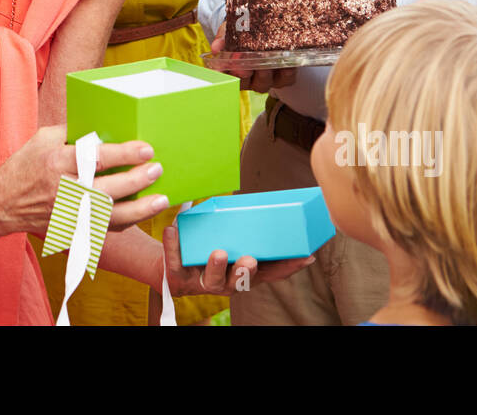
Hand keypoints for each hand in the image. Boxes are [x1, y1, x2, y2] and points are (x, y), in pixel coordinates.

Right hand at [0, 125, 169, 235]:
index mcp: (56, 162)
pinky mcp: (71, 230)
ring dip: (139, 210)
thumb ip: (74, 131)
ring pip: (109, 216)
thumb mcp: (43, 138)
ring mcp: (67, 214)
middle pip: (106, 189)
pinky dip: (126, 223)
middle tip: (157, 169)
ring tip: (161, 199)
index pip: (95, 158)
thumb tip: (106, 124)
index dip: (123, 154)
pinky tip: (142, 213)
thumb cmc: (25, 165)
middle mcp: (63, 191)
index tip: (146, 149)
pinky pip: (104, 230)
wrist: (2, 204)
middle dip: (136, 180)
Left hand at [161, 223, 314, 296]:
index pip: (271, 273)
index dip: (289, 267)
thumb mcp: (226, 235)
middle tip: (250, 260)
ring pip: (214, 280)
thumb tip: (252, 193)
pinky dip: (173, 246)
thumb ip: (238, 222)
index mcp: (243, 272)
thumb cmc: (206, 246)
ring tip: (219, 253)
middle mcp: (227, 281)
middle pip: (242, 282)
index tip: (306, 256)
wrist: (170, 263)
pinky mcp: (178, 277)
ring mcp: (203, 282)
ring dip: (217, 267)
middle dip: (247, 273)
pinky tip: (173, 229)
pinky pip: (175, 263)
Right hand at [211, 27, 295, 92]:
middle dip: (245, 73)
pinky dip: (287, 72)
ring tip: (266, 60)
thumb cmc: (243, 31)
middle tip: (246, 65)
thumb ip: (223, 39)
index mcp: (233, 71)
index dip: (226, 73)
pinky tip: (287, 62)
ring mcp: (266, 79)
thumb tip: (215, 48)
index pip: (226, 76)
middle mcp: (249, 79)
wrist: (262, 26)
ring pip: (264, 83)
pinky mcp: (284, 77)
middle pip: (246, 82)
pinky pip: (286, 79)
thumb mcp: (230, 31)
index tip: (228, 65)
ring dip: (265, 73)